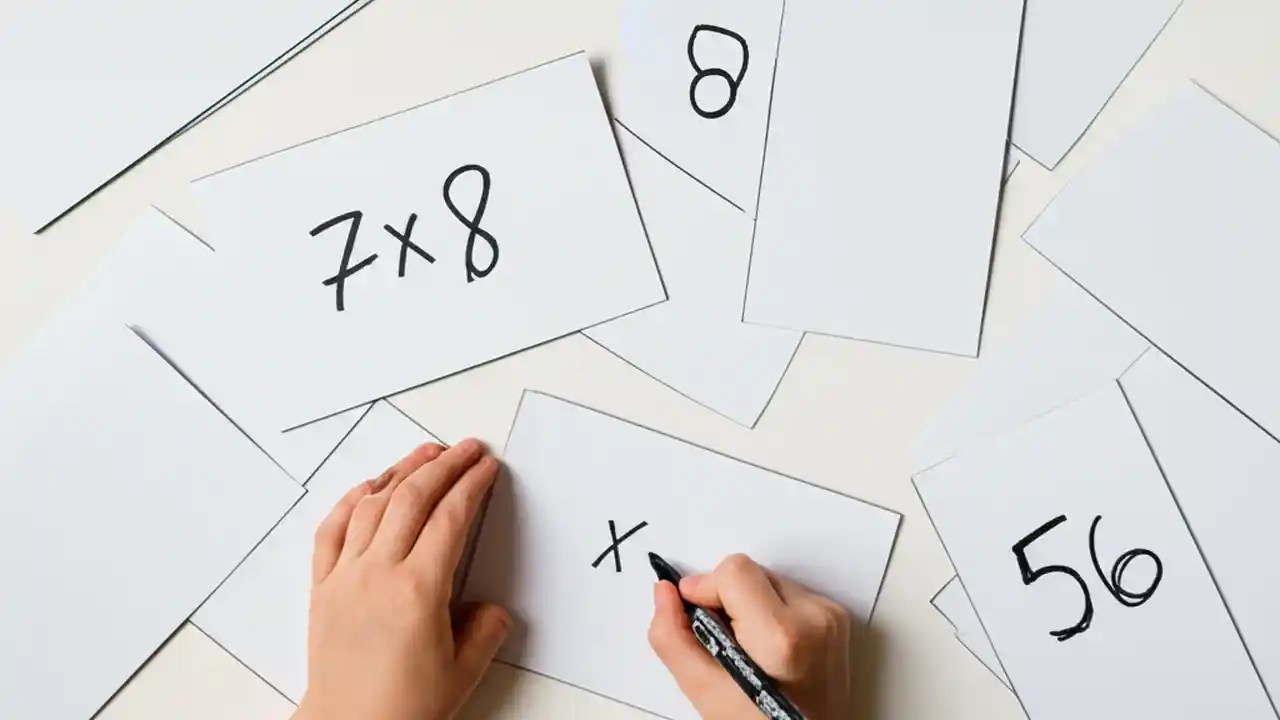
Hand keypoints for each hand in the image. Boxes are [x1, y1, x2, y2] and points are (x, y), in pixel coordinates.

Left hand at [294, 439, 509, 719]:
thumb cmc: (400, 709)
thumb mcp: (464, 671)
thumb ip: (486, 629)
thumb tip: (489, 607)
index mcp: (418, 590)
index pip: (451, 516)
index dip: (472, 484)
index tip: (486, 467)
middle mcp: (379, 574)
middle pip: (413, 497)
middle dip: (445, 465)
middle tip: (467, 450)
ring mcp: (346, 577)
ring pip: (372, 504)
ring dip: (402, 472)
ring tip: (425, 454)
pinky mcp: (323, 588)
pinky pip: (332, 530)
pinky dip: (351, 501)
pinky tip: (367, 488)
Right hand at [649, 554, 853, 719]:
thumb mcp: (704, 691)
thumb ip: (673, 636)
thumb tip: (664, 591)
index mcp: (783, 636)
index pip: (734, 571)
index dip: (706, 588)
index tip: (697, 615)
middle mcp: (815, 618)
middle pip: (751, 573)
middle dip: (727, 600)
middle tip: (725, 643)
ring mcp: (831, 616)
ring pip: (768, 580)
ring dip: (749, 606)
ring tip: (750, 650)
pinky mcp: (837, 617)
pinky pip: (789, 594)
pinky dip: (771, 613)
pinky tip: (770, 649)